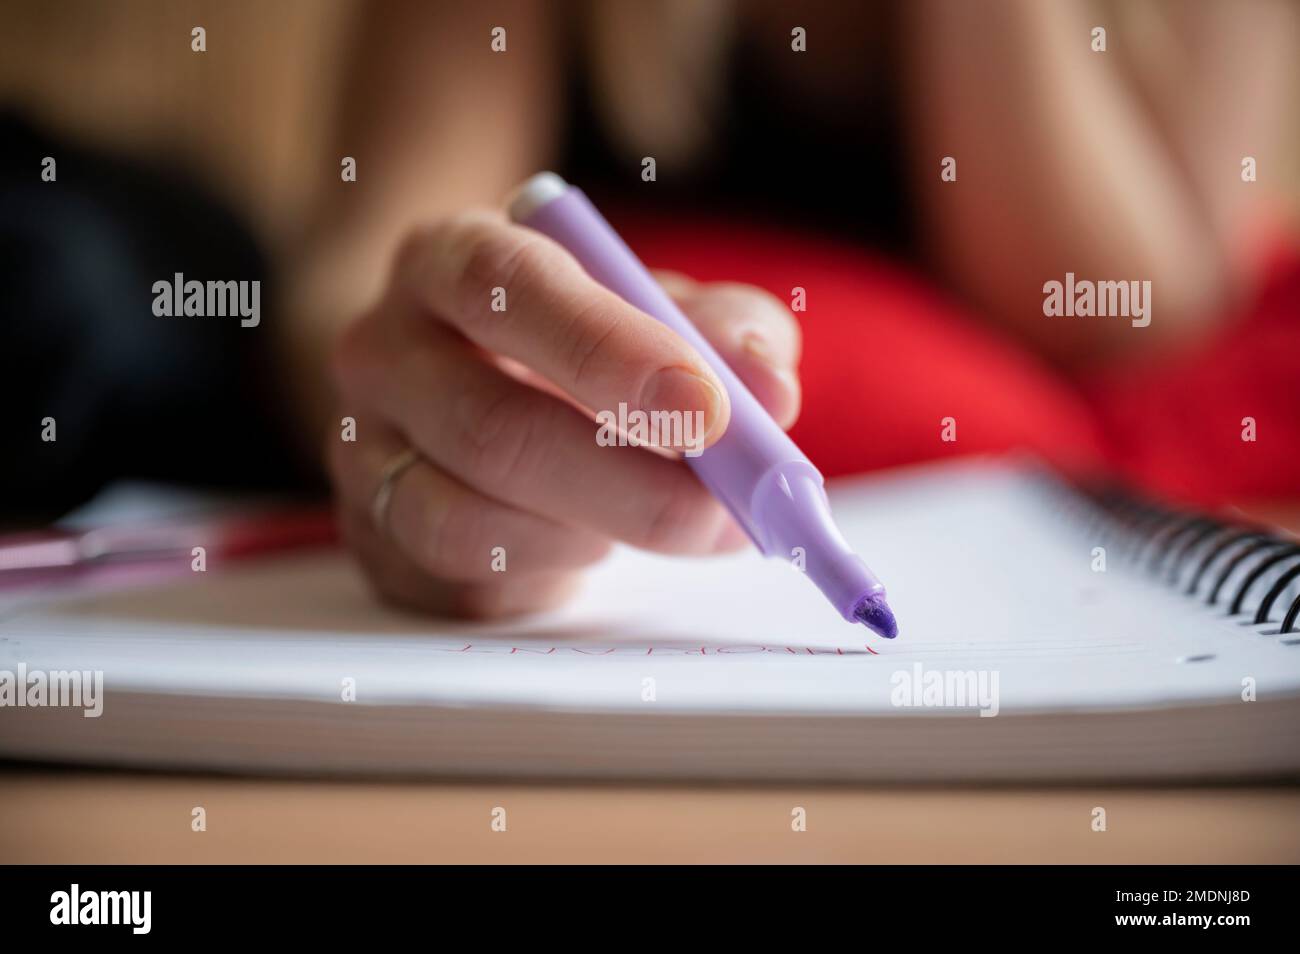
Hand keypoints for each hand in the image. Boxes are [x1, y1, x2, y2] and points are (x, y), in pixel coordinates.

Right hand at [328, 211, 800, 617]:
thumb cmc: (578, 342)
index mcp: (450, 260)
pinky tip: (594, 545)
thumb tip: (769, 390)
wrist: (468, 389)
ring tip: (674, 525)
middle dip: (626, 483)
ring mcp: (363, 452)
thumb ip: (721, 331)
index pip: (507, 287)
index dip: (608, 351)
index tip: (706, 413)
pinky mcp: (374, 538)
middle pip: (490, 425)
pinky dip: (549, 571)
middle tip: (725, 512)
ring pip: (466, 519)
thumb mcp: (653, 308)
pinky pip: (460, 579)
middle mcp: (385, 349)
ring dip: (593, 535)